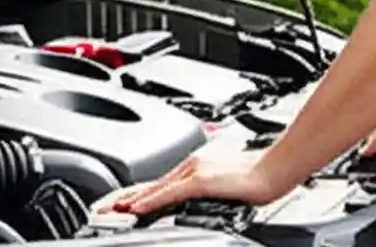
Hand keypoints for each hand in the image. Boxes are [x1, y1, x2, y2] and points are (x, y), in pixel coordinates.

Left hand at [96, 148, 292, 215]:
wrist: (274, 170)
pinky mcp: (202, 180)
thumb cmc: (256, 177)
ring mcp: (195, 171)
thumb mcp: (223, 183)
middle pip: (150, 184)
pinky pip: (170, 193)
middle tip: (101, 209)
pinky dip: (151, 201)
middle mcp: (190, 165)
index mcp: (194, 166)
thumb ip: (204, 191)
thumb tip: (193, 201)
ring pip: (155, 188)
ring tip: (111, 212)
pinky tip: (138, 208)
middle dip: (123, 198)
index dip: (134, 193)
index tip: (117, 203)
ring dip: (130, 201)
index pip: (158, 182)